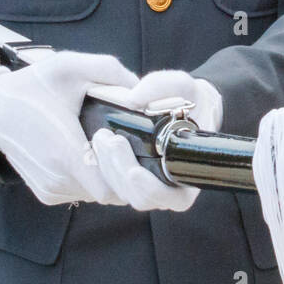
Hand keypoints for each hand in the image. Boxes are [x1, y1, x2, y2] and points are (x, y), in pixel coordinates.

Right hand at [0, 50, 138, 205]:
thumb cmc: (31, 88)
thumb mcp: (69, 66)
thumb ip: (108, 71)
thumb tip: (140, 89)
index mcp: (63, 150)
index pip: (110, 185)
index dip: (124, 166)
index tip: (119, 139)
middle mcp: (56, 178)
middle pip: (110, 192)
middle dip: (122, 170)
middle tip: (120, 140)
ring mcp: (51, 189)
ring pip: (98, 196)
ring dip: (108, 175)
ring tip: (106, 145)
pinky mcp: (47, 193)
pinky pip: (82, 194)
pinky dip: (92, 180)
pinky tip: (89, 154)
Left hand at [90, 70, 222, 211]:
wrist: (181, 100)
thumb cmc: (188, 97)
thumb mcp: (181, 85)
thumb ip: (161, 87)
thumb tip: (131, 99)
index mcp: (189, 169)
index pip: (175, 198)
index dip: (152, 190)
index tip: (134, 172)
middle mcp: (169, 183)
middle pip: (141, 198)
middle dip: (120, 173)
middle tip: (109, 141)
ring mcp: (147, 182)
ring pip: (123, 194)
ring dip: (108, 171)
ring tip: (100, 139)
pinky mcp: (127, 176)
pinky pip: (112, 185)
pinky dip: (101, 170)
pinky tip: (94, 147)